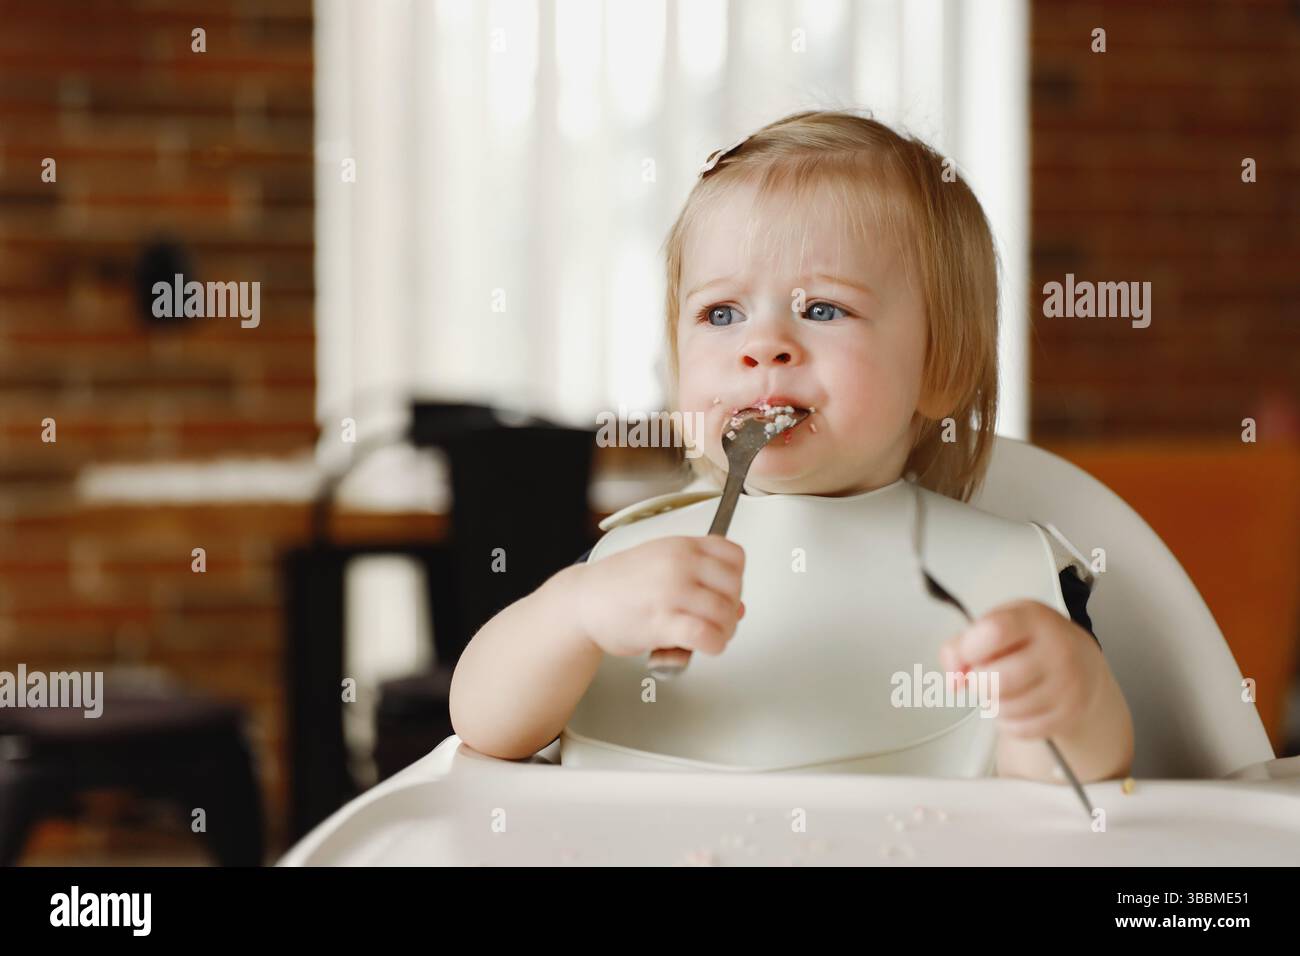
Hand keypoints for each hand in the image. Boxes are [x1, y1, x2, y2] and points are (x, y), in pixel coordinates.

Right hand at [573, 536, 745, 658]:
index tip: (725, 592)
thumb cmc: (619, 584)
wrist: (582, 600)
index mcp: (681, 546)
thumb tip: (738, 606)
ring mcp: (671, 592)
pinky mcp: (662, 622)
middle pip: (734, 587)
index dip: (736, 579)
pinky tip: (702, 647)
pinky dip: (712, 645)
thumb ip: (699, 578)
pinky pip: (706, 635)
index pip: (735, 556)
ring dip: (723, 631)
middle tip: (718, 620)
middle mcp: (679, 564)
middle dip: (731, 609)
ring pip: (725, 613)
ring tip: (708, 636)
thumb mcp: (661, 563)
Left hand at [938, 599, 1103, 739]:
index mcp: (1034, 619)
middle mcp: (1057, 650)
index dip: (970, 648)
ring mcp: (1067, 686)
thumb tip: (953, 681)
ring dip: (991, 703)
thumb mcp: (998, 623)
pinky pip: (1020, 728)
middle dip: (978, 682)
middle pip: (997, 679)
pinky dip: (1007, 721)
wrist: (1083, 664)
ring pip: (1005, 708)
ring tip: (1001, 688)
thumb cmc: (1030, 642)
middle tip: (983, 675)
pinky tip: (1015, 704)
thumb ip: (961, 645)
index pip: (994, 632)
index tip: (969, 653)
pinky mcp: (1068, 714)